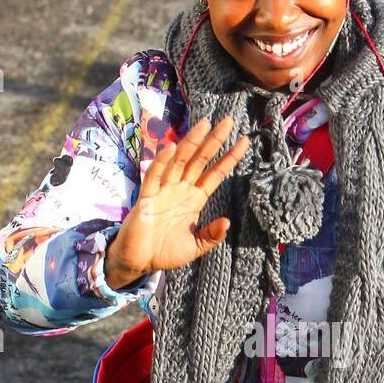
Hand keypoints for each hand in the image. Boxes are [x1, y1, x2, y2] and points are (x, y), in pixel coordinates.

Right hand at [104, 115, 249, 287]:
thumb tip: (227, 222)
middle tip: (229, 121)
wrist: (138, 262)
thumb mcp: (195, 247)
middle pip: (200, 160)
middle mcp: (180, 190)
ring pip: (179, 161)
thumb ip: (211, 235)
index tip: (244, 141)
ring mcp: (163, 191)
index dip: (229, 158)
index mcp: (194, 199)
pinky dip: (162, 162)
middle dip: (214, 141)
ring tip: (205, 124)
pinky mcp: (146, 197)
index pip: (214, 174)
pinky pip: (154, 176)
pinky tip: (171, 148)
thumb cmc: (165, 252)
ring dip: (191, 142)